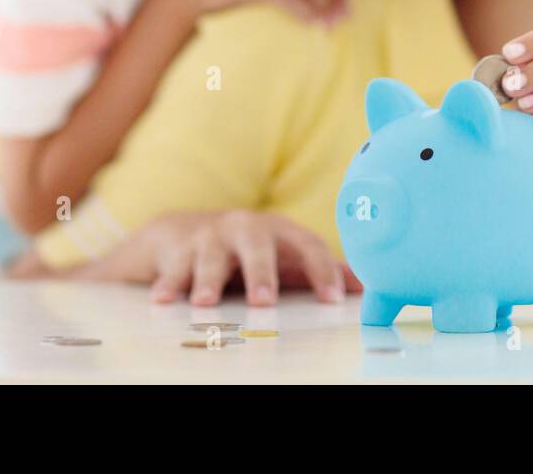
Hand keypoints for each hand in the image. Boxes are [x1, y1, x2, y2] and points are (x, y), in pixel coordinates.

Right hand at [109, 209, 347, 305]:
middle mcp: (246, 228)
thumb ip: (322, 270)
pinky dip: (167, 283)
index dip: (323, 271)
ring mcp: (210, 235)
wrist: (182, 230)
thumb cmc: (248, 252)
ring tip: (202, 303)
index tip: (333, 300)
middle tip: (264, 303)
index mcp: (281, 231)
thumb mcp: (285, 257)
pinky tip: (162, 300)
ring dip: (206, 279)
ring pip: (209, 256)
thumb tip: (369, 287)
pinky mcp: (177, 246)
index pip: (309, 246)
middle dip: (261, 273)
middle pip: (257, 245)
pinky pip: (171, 266)